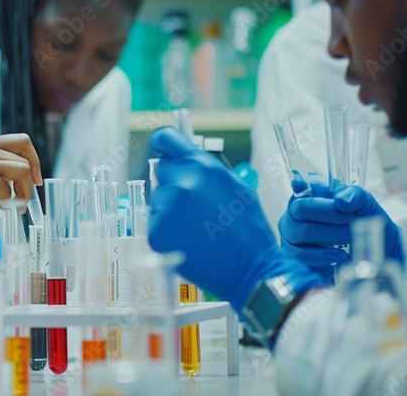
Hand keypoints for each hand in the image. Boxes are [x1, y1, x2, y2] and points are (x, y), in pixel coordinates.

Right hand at [0, 133, 42, 233]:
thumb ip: (2, 164)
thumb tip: (31, 169)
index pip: (22, 141)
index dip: (34, 159)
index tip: (36, 178)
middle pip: (25, 157)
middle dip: (30, 179)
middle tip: (23, 196)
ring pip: (23, 171)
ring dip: (23, 192)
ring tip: (11, 204)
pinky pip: (12, 189)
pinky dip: (9, 203)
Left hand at [147, 127, 324, 312]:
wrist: (251, 268)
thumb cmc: (247, 228)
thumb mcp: (233, 184)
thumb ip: (205, 168)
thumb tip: (182, 157)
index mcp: (201, 167)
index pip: (165, 138)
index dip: (162, 143)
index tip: (161, 149)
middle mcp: (181, 183)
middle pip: (160, 171)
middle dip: (173, 181)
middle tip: (194, 204)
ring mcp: (166, 209)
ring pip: (158, 199)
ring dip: (170, 208)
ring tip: (197, 226)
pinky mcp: (156, 232)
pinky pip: (155, 222)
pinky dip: (167, 230)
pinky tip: (189, 240)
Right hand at [279, 181, 402, 280]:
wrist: (369, 249)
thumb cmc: (359, 220)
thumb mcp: (363, 203)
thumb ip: (354, 195)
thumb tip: (341, 201)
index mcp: (307, 193)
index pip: (299, 186)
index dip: (304, 187)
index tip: (320, 191)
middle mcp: (294, 212)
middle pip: (299, 209)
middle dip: (330, 216)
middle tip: (351, 220)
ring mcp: (291, 234)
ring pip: (301, 233)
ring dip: (329, 236)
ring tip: (349, 238)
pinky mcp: (295, 256)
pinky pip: (301, 255)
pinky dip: (323, 256)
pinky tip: (340, 255)